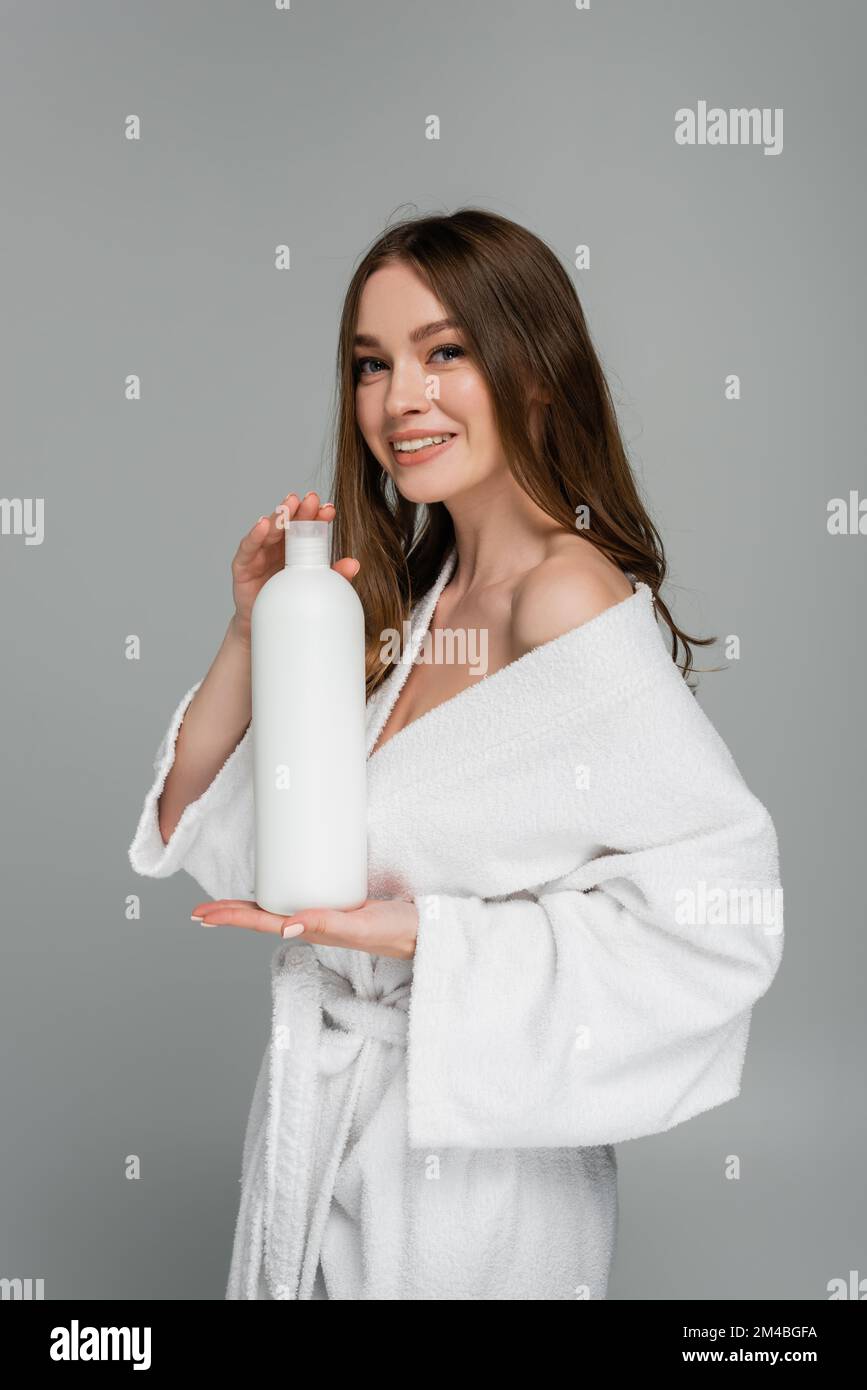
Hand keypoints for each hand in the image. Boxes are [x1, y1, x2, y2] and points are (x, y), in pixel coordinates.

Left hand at [190, 894, 418, 960]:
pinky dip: (279, 896)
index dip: (231, 918)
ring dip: (250, 909)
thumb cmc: (397, 932)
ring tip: (227, 905)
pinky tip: (277, 892)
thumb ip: (328, 925)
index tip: (201, 914)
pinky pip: (299, 901)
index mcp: (313, 930)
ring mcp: (325, 917)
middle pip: (263, 919)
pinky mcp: (339, 905)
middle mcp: (314, 925)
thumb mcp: (363, 925)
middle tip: (200, 911)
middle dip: (231, 915)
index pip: (262, 923)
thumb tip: (286, 926)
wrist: (425, 931)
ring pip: (278, 912)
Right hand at [230, 490, 359, 645]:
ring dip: (279, 516)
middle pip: (289, 524)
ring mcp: (259, 555)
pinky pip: (248, 549)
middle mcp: (277, 547)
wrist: (266, 631)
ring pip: (269, 531)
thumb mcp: (314, 588)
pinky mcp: (243, 567)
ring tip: (289, 504)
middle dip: (300, 510)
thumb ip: (333, 576)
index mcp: (296, 549)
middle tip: (312, 500)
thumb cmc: (290, 605)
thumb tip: (354, 564)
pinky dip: (255, 535)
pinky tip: (263, 524)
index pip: (307, 528)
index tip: (329, 510)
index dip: (317, 517)